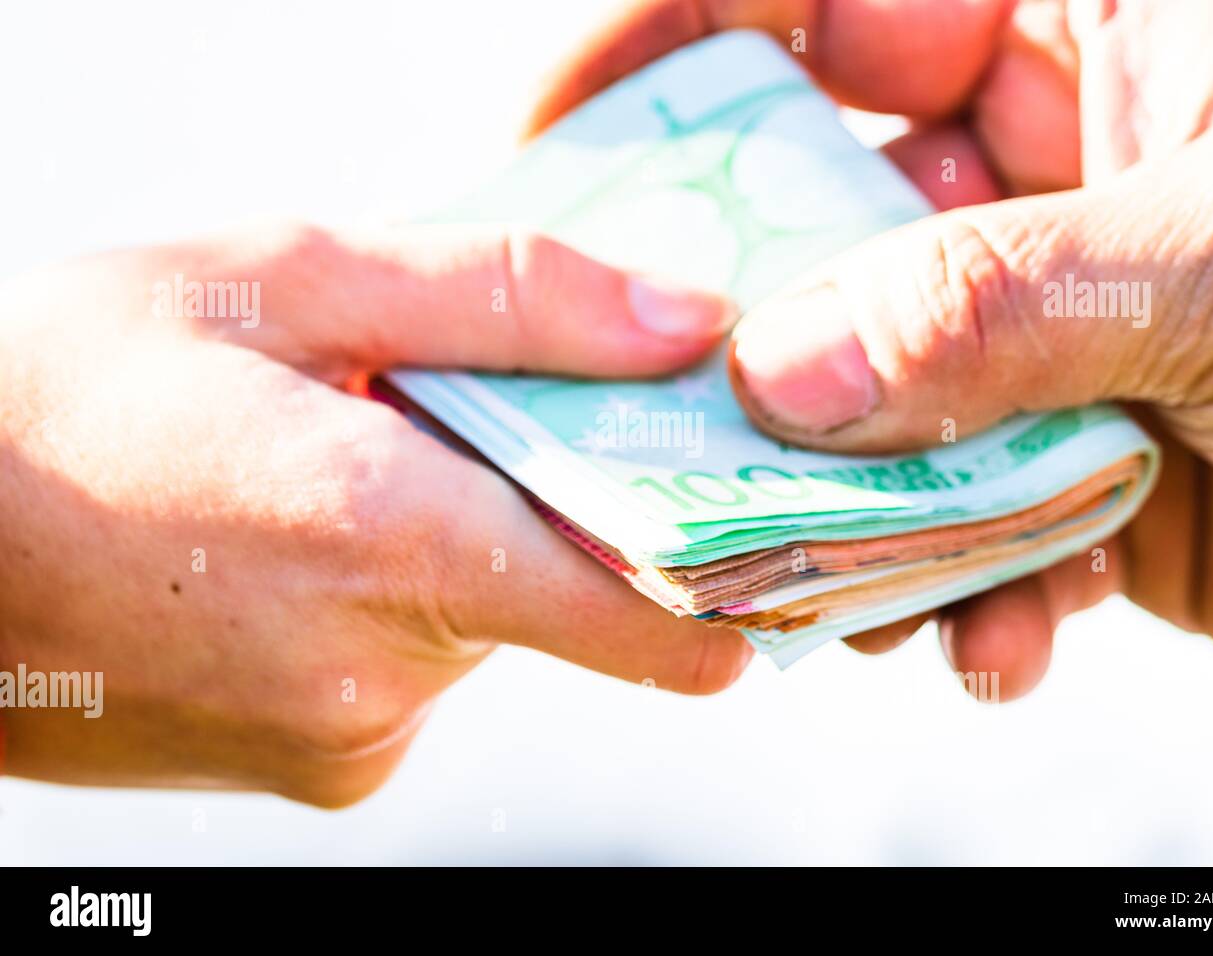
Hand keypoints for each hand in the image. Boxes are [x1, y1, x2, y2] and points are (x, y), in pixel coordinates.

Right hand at [0, 223, 747, 804]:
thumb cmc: (64, 393)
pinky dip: (396, 600)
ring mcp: (350, 742)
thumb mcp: (285, 280)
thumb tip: (682, 324)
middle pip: (568, 590)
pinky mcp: (320, 770)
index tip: (761, 522)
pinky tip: (304, 541)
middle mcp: (384, 677)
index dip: (727, 568)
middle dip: (543, 503)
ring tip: (344, 470)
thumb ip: (509, 299)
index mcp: (388, 546)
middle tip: (455, 420)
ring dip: (453, 541)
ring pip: (487, 625)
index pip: (648, 613)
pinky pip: (418, 671)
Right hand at [526, 0, 1212, 697]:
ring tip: (839, 567)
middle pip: (825, 207)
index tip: (581, 123)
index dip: (695, 28)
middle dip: (752, 320)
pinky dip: (954, 579)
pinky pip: (954, 497)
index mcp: (1115, 18)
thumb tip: (787, 365)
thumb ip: (995, 299)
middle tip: (678, 402)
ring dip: (844, 485)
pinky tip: (993, 632)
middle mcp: (1070, 157)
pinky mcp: (1079, 447)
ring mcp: (1062, 311)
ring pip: (870, 380)